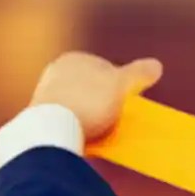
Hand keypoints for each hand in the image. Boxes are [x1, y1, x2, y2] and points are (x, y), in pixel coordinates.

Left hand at [30, 52, 162, 140]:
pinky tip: (84, 137)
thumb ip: (139, 73)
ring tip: (102, 131)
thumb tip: (156, 65)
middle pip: (92, 87)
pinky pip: (66, 118)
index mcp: (75, 58)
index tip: (129, 102)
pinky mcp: (38, 115)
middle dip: (105, 101)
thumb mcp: (122, 84)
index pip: (107, 69)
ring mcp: (45, 93)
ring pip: (79, 103)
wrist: (51, 129)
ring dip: (91, 115)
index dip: (121, 85)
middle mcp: (56, 71)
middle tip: (117, 117)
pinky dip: (76, 125)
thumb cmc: (88, 101)